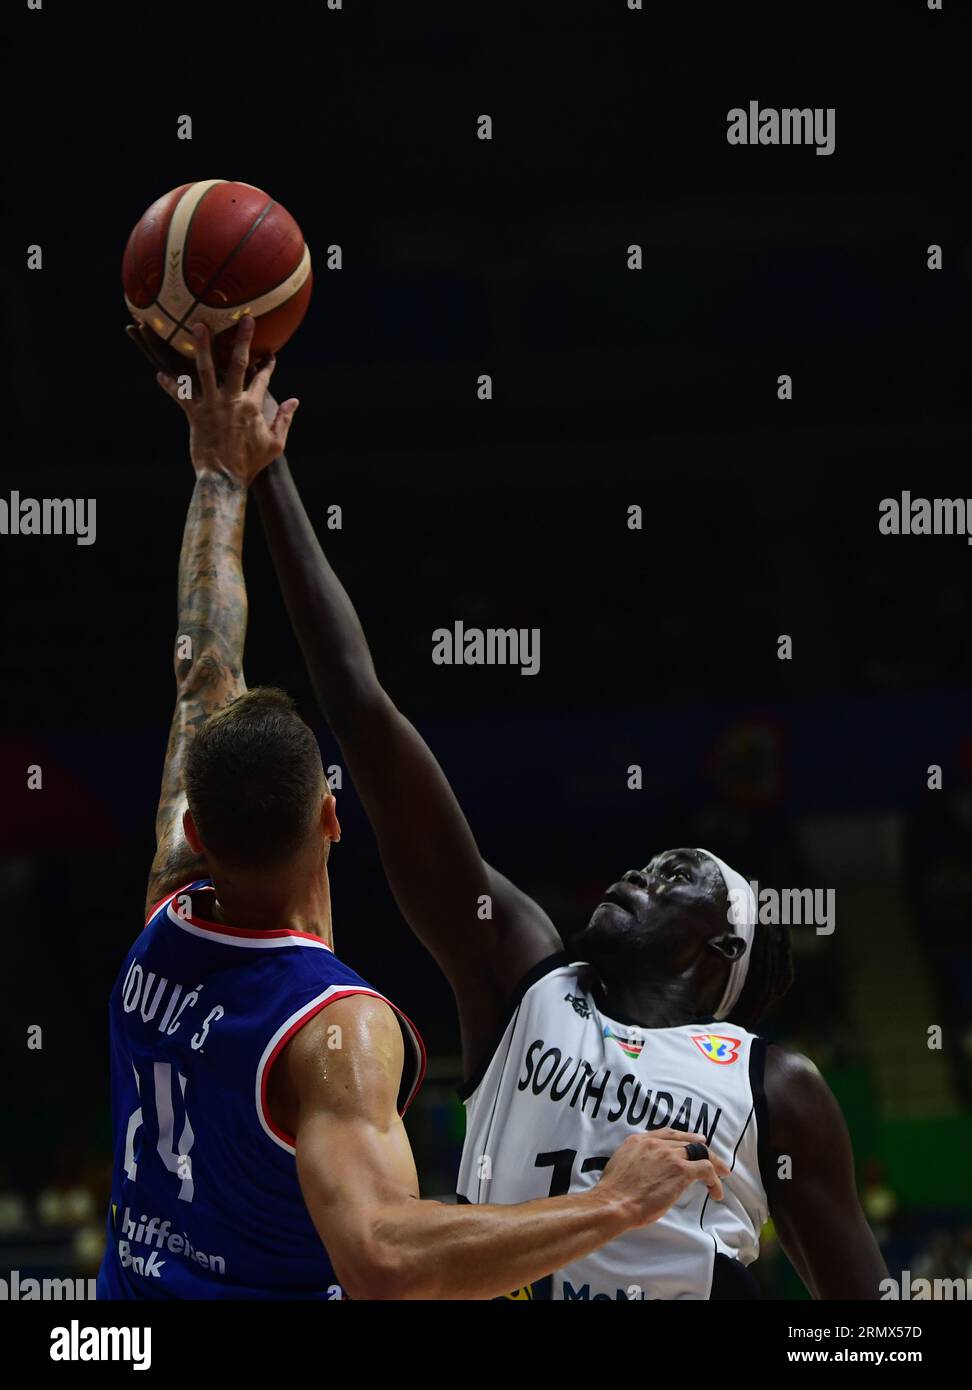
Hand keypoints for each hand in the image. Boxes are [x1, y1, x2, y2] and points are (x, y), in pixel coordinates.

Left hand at [155, 317, 297, 484]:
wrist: (224, 478)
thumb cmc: (250, 463)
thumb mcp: (275, 444)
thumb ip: (284, 419)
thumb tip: (295, 401)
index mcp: (252, 406)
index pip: (262, 378)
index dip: (267, 364)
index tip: (269, 353)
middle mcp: (232, 400)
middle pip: (237, 364)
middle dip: (241, 340)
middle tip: (244, 319)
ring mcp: (211, 405)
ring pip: (205, 370)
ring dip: (201, 347)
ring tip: (197, 326)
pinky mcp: (194, 414)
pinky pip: (180, 395)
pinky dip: (170, 385)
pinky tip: (159, 375)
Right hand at [596, 1128, 730, 1228]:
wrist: (616, 1202)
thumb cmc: (614, 1192)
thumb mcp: (621, 1163)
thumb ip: (636, 1159)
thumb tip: (646, 1169)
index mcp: (639, 1140)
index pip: (669, 1133)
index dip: (686, 1137)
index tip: (696, 1141)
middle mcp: (656, 1143)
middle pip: (688, 1142)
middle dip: (703, 1151)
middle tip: (715, 1162)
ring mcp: (670, 1155)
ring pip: (700, 1153)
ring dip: (714, 1165)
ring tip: (722, 1175)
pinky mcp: (681, 1171)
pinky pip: (706, 1170)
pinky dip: (714, 1180)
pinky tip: (716, 1192)